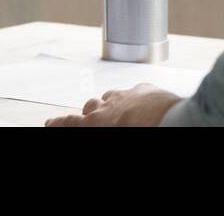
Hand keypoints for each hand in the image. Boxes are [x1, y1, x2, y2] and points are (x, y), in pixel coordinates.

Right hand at [45, 84, 179, 125]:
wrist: (172, 124)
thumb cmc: (144, 133)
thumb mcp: (108, 133)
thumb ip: (97, 128)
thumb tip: (91, 123)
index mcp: (96, 123)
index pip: (70, 122)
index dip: (59, 123)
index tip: (51, 123)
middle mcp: (107, 106)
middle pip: (90, 107)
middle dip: (90, 114)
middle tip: (92, 122)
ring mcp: (126, 95)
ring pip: (111, 97)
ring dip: (111, 106)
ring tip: (119, 116)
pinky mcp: (144, 90)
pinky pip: (134, 93)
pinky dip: (134, 100)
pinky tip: (143, 108)